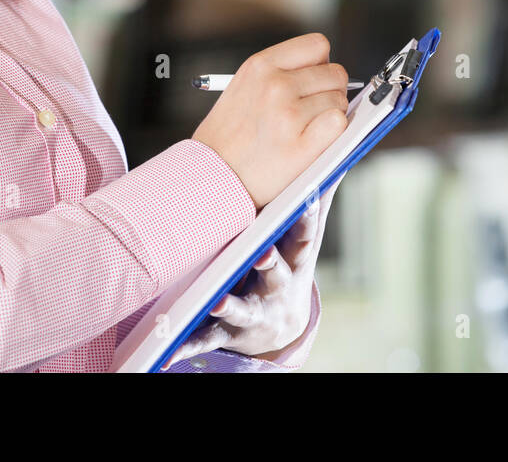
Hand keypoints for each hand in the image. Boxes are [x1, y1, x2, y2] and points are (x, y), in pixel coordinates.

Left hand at [163, 178, 339, 367]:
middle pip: (275, 274)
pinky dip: (187, 346)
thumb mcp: (304, 237)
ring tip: (218, 302)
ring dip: (230, 306)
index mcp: (295, 260)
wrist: (280, 327)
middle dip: (269, 263)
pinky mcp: (229, 332)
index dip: (307, 216)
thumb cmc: (288, 266)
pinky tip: (168, 352)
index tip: (308, 194)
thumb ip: (315, 200)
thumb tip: (339, 156)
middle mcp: (277, 288)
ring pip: (241, 309)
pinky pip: (206, 339)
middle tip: (262, 253)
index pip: (304, 235)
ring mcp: (253, 312)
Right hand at [192, 33, 348, 208]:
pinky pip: (338, 124)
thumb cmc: (227, 136)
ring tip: (304, 129)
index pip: (318, 45)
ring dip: (330, 114)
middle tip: (310, 110)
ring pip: (339, 101)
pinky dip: (333, 132)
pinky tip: (314, 139)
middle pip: (335, 73)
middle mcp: (275, 85)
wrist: (210, 176)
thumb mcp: (243, 86)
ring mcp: (288, 115)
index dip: (322, 63)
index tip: (314, 79)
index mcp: (261, 66)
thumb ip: (280, 73)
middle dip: (329, 91)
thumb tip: (323, 70)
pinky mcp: (300, 146)